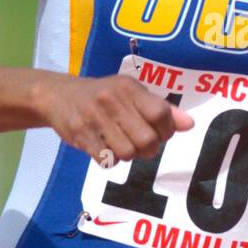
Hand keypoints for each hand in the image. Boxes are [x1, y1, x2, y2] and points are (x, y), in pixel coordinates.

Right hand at [41, 71, 194, 165]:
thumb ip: (161, 109)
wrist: (58, 95)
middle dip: (149, 149)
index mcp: (129, 88)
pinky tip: (105, 148)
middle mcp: (112, 99)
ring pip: (128, 153)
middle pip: (147, 139)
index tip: (161, 133)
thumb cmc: (104, 96)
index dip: (167, 130)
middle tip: (142, 145)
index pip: (160, 114)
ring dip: (129, 155)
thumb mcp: (131, 94)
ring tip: (122, 145)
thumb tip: (189, 124)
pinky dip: (110, 160)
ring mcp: (94, 117)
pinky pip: (106, 160)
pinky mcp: (80, 134)